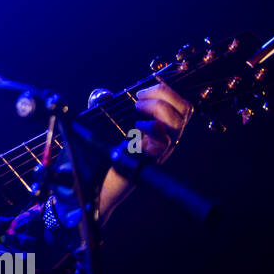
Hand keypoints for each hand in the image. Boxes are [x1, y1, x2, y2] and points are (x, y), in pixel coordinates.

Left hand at [95, 80, 192, 221]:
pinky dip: (151, 131)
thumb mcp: (97, 127)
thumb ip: (100, 108)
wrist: (88, 188)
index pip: (179, 105)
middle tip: (139, 99)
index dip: (167, 90)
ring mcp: (158, 152)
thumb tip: (103, 94)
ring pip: (178, 124)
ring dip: (158, 109)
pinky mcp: (150, 162)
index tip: (146, 85)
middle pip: (185, 110)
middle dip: (164, 95)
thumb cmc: (95, 159)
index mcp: (156, 129)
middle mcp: (163, 140)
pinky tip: (134, 132)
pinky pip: (164, 144)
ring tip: (137, 112)